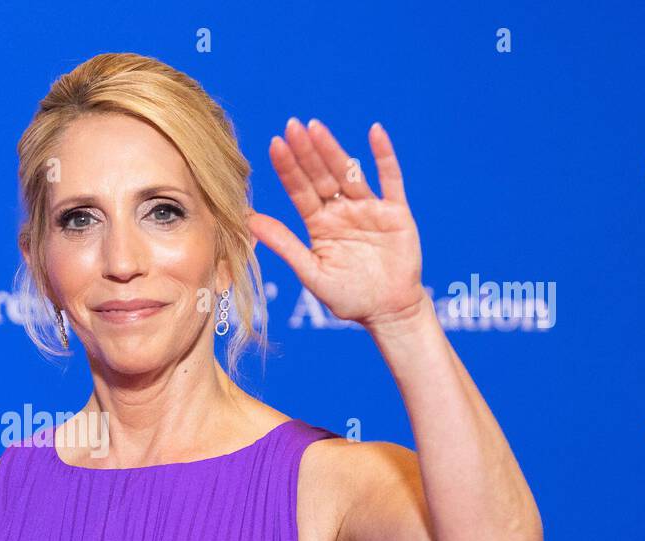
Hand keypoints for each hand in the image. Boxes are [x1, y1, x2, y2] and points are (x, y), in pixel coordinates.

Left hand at [247, 118, 426, 328]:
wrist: (387, 312)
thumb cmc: (347, 297)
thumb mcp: (311, 272)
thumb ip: (284, 244)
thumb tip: (249, 220)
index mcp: (319, 225)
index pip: (300, 191)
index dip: (288, 169)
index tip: (275, 145)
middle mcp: (341, 212)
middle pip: (321, 176)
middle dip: (307, 152)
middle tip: (292, 126)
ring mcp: (369, 209)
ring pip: (349, 173)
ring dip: (334, 150)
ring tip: (316, 127)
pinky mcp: (396, 212)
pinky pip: (391, 179)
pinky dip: (384, 156)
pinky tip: (375, 132)